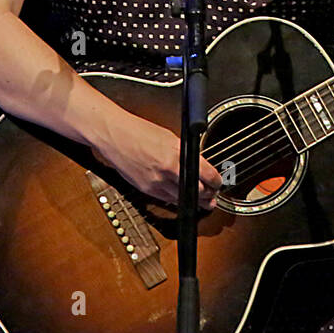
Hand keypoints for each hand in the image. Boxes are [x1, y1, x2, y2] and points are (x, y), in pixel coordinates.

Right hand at [93, 114, 222, 209]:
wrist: (114, 136)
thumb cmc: (138, 131)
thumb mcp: (170, 137)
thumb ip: (184, 152)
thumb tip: (197, 163)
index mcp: (176, 155)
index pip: (206, 174)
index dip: (216, 181)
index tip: (218, 182)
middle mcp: (167, 171)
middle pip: (197, 192)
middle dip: (208, 195)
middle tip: (213, 194)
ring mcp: (155, 183)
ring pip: (183, 200)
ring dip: (195, 201)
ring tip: (203, 201)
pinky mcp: (145, 190)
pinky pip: (166, 200)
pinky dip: (177, 200)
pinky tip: (181, 197)